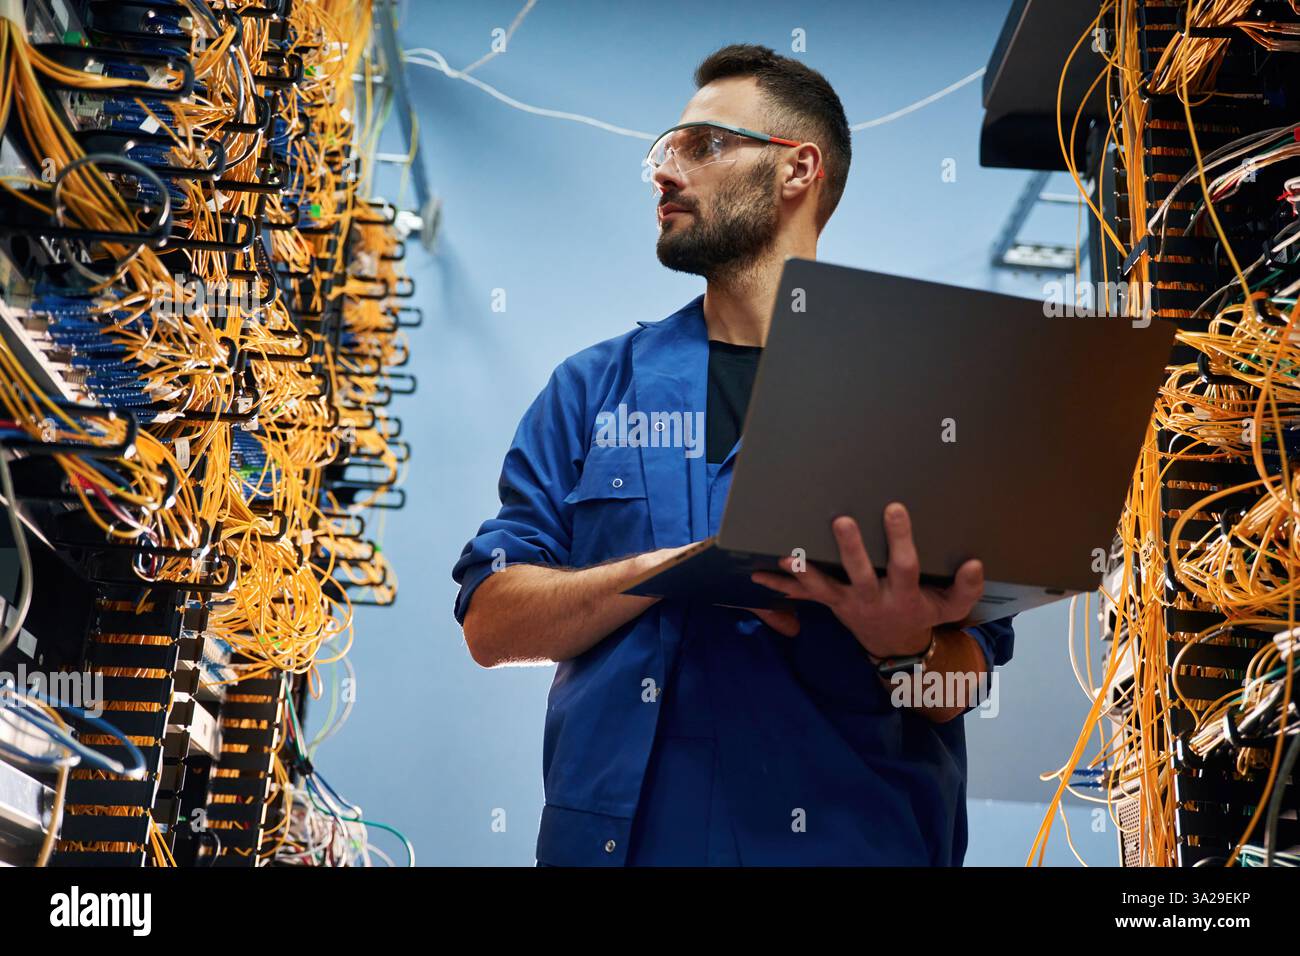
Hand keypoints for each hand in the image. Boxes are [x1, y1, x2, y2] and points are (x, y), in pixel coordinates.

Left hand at [750, 503, 983, 658]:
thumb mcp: (950, 608)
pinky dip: (782, 585)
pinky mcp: (831, 604)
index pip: (904, 564)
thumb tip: (975, 563)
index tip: (894, 508)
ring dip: (804, 571)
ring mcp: (848, 602)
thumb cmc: (923, 615)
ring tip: (786, 555)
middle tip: (840, 521)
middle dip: (850, 548)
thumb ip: (965, 588)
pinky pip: (804, 596)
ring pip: (825, 587)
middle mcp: (873, 598)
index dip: (900, 539)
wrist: (896, 648)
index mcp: (904, 594)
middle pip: (860, 573)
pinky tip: (759, 574)